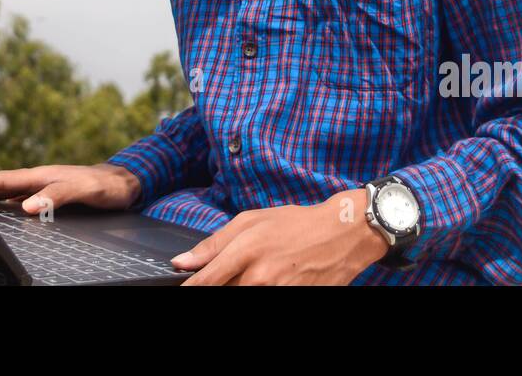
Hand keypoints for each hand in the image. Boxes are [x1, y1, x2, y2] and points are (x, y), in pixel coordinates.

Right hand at [0, 163, 140, 213]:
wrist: (124, 183)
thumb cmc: (104, 185)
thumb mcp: (81, 189)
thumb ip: (56, 196)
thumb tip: (28, 206)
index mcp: (41, 176)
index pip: (4, 180)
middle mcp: (39, 180)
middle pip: (1, 185)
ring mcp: (44, 187)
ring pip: (9, 193)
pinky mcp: (51, 196)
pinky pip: (21, 200)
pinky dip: (6, 204)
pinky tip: (2, 210)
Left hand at [173, 189, 389, 284]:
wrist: (340, 235)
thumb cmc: (294, 224)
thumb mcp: (251, 221)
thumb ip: (214, 243)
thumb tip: (182, 262)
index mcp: (245, 251)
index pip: (205, 281)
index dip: (190, 288)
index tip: (181, 289)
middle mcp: (259, 277)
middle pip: (222, 292)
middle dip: (218, 285)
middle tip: (235, 271)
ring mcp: (277, 293)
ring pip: (241, 297)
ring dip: (240, 287)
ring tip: (256, 272)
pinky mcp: (292, 300)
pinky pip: (265, 301)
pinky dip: (259, 290)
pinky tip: (269, 279)